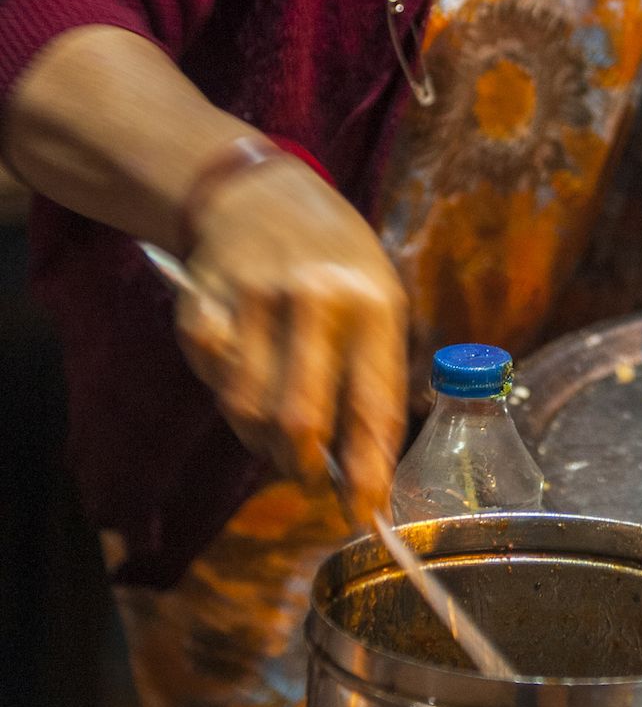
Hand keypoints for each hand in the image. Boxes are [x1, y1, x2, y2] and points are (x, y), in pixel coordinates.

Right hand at [173, 156, 406, 526]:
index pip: (370, 408)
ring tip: (279, 431)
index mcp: (370, 304)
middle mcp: (311, 302)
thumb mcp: (377, 299)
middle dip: (304, 468)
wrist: (259, 192)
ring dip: (263, 441)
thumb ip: (373, 376)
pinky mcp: (200, 305)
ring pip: (248, 412)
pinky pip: (211, 382)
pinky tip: (246, 380)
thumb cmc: (334, 258)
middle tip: (311, 479)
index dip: (367, 472)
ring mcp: (249, 302)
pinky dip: (228, 399)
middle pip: (297, 422)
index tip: (365, 514)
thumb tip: (364, 468)